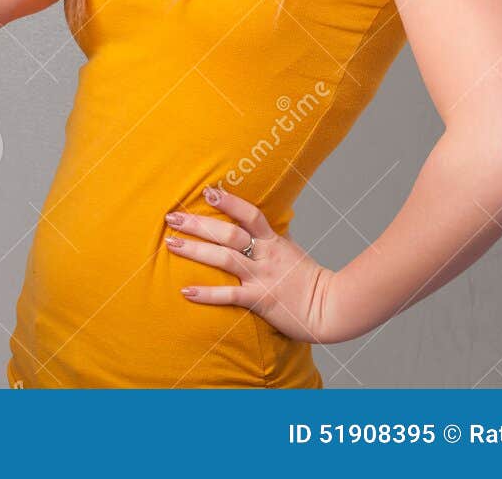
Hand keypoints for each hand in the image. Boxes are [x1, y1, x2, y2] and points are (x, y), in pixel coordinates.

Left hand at [164, 183, 340, 344]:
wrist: (331, 308)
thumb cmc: (308, 279)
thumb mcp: (289, 250)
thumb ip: (268, 238)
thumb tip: (248, 222)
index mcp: (273, 241)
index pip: (250, 214)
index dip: (229, 202)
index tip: (207, 192)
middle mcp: (266, 255)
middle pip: (228, 234)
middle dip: (198, 224)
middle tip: (171, 217)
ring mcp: (262, 277)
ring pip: (224, 259)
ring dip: (196, 250)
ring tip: (171, 244)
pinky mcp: (260, 300)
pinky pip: (230, 296)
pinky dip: (207, 294)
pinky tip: (186, 292)